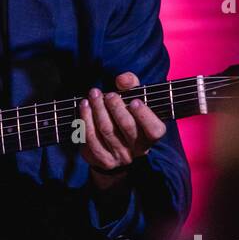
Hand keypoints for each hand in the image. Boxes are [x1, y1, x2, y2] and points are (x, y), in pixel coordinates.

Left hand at [79, 71, 166, 188]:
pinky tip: (84, 107)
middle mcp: (138, 149)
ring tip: (93, 95)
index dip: (144, 115)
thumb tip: (122, 79)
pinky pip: (92, 140)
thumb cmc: (126, 115)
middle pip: (127, 126)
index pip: (154, 130)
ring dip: (97, 110)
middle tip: (108, 95)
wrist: (113, 146)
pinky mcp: (103, 160)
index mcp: (151, 136)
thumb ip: (132, 85)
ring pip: (107, 131)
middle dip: (116, 107)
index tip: (134, 101)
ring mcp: (120, 156)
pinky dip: (86, 121)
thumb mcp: (133, 98)